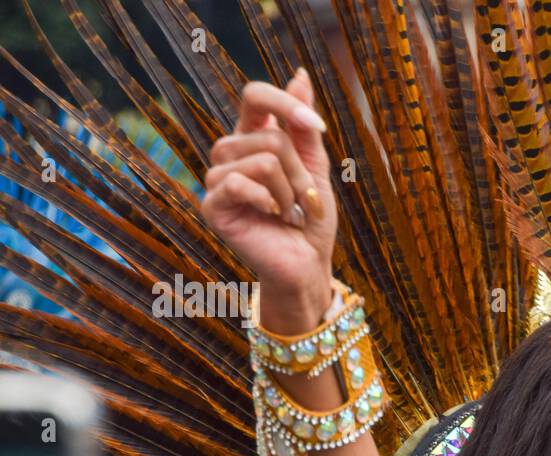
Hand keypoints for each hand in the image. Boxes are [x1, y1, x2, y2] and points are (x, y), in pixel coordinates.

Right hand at [202, 70, 337, 323]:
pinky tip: (273, 217)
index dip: (285, 103)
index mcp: (253, 140)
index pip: (254, 97)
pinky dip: (269, 201)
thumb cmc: (310, 218)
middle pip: (271, 137)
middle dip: (301, 172)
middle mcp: (230, 154)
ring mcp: (218, 180)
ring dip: (290, 190)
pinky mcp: (212, 205)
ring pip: (263, 160)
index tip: (317, 127)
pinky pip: (240, 183)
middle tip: (303, 201)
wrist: (307, 264)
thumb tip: (299, 75)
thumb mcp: (315, 166)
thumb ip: (303, 125)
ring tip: (290, 212)